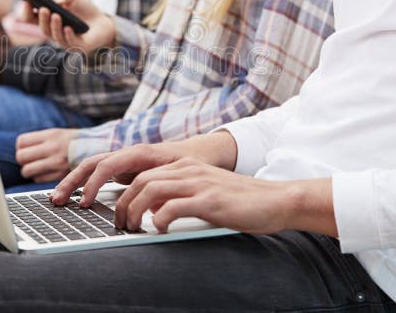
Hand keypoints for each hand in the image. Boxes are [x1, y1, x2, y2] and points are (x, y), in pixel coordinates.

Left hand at [16, 129, 78, 182]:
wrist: (101, 150)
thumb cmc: (76, 143)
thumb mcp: (60, 134)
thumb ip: (42, 140)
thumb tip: (21, 149)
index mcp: (52, 135)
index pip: (21, 142)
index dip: (22, 147)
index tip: (27, 150)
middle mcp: (52, 147)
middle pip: (21, 157)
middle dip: (24, 160)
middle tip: (31, 161)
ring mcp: (56, 162)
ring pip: (27, 170)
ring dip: (30, 171)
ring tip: (38, 169)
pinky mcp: (60, 175)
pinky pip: (39, 179)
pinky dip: (40, 178)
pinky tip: (48, 174)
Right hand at [20, 0, 115, 54]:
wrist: (102, 20)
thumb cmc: (83, 8)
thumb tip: (57, 0)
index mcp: (47, 20)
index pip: (30, 18)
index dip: (27, 11)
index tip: (27, 1)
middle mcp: (53, 32)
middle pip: (42, 28)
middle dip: (42, 18)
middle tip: (43, 9)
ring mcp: (64, 40)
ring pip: (55, 36)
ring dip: (54, 26)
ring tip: (56, 15)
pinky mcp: (78, 46)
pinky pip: (70, 43)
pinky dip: (68, 35)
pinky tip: (68, 28)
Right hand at [51, 143, 185, 205]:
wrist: (198, 152)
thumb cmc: (190, 162)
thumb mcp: (180, 173)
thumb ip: (164, 186)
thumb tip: (151, 208)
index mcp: (138, 153)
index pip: (106, 166)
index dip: (93, 185)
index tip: (86, 203)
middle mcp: (126, 154)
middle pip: (90, 164)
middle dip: (71, 181)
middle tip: (57, 200)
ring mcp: (122, 161)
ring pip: (90, 168)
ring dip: (72, 183)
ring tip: (57, 199)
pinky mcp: (122, 169)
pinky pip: (97, 174)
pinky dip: (83, 184)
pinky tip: (74, 197)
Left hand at [114, 158, 305, 232]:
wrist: (276, 200)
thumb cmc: (242, 202)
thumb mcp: (205, 192)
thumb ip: (181, 196)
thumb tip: (154, 211)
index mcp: (186, 167)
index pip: (143, 174)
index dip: (125, 194)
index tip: (119, 213)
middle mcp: (189, 170)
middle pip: (141, 180)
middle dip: (124, 204)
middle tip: (120, 225)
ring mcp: (199, 183)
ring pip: (151, 189)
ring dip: (135, 210)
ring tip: (132, 228)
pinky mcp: (210, 200)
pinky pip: (173, 206)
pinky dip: (159, 219)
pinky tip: (158, 229)